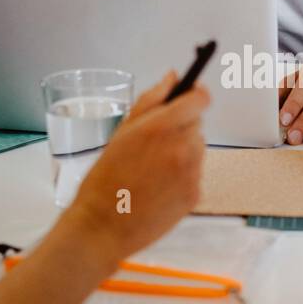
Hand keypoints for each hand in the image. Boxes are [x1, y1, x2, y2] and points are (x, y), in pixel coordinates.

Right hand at [0, 72, 208, 303]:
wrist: (102, 226)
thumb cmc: (104, 179)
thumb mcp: (121, 131)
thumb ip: (151, 100)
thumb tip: (172, 77)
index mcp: (161, 126)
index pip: (200, 98)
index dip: (194, 96)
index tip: (187, 99)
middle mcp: (182, 147)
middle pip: (197, 123)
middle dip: (181, 127)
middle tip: (153, 144)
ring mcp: (191, 172)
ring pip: (197, 149)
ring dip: (182, 152)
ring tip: (153, 169)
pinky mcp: (194, 194)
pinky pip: (195, 174)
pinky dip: (182, 176)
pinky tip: (158, 186)